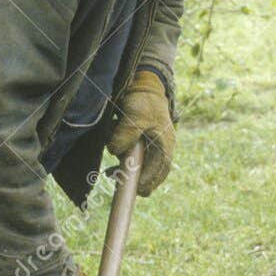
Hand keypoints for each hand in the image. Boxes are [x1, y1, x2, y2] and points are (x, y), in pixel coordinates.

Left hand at [107, 69, 174, 195]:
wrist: (143, 86)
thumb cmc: (144, 101)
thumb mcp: (136, 116)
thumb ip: (126, 134)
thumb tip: (115, 152)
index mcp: (165, 147)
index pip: (159, 172)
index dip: (146, 182)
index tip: (133, 189)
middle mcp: (160, 151)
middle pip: (151, 175)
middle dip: (135, 180)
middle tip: (118, 182)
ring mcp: (151, 149)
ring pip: (141, 169)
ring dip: (127, 172)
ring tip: (111, 173)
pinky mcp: (140, 145)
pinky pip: (134, 161)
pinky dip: (124, 163)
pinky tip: (113, 162)